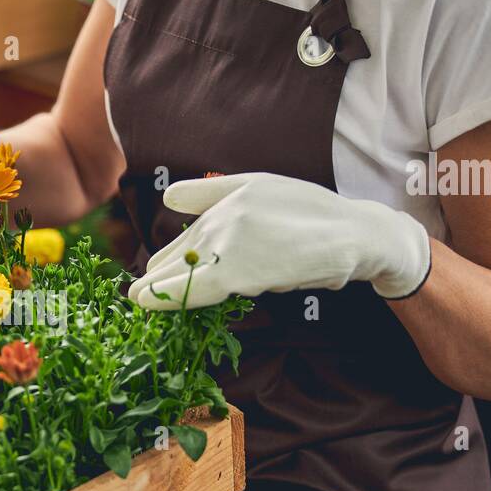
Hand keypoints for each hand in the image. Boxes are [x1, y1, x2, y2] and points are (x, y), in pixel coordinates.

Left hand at [128, 172, 430, 309]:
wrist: (356, 235)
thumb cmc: (316, 215)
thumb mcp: (263, 188)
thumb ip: (213, 193)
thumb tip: (168, 197)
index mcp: (227, 198)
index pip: (184, 240)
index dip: (165, 266)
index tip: (149, 284)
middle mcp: (222, 217)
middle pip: (175, 257)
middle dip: (156, 279)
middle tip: (136, 299)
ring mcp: (228, 243)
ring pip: (179, 273)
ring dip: (154, 290)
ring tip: (134, 301)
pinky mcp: (237, 270)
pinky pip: (193, 289)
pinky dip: (165, 296)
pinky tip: (144, 302)